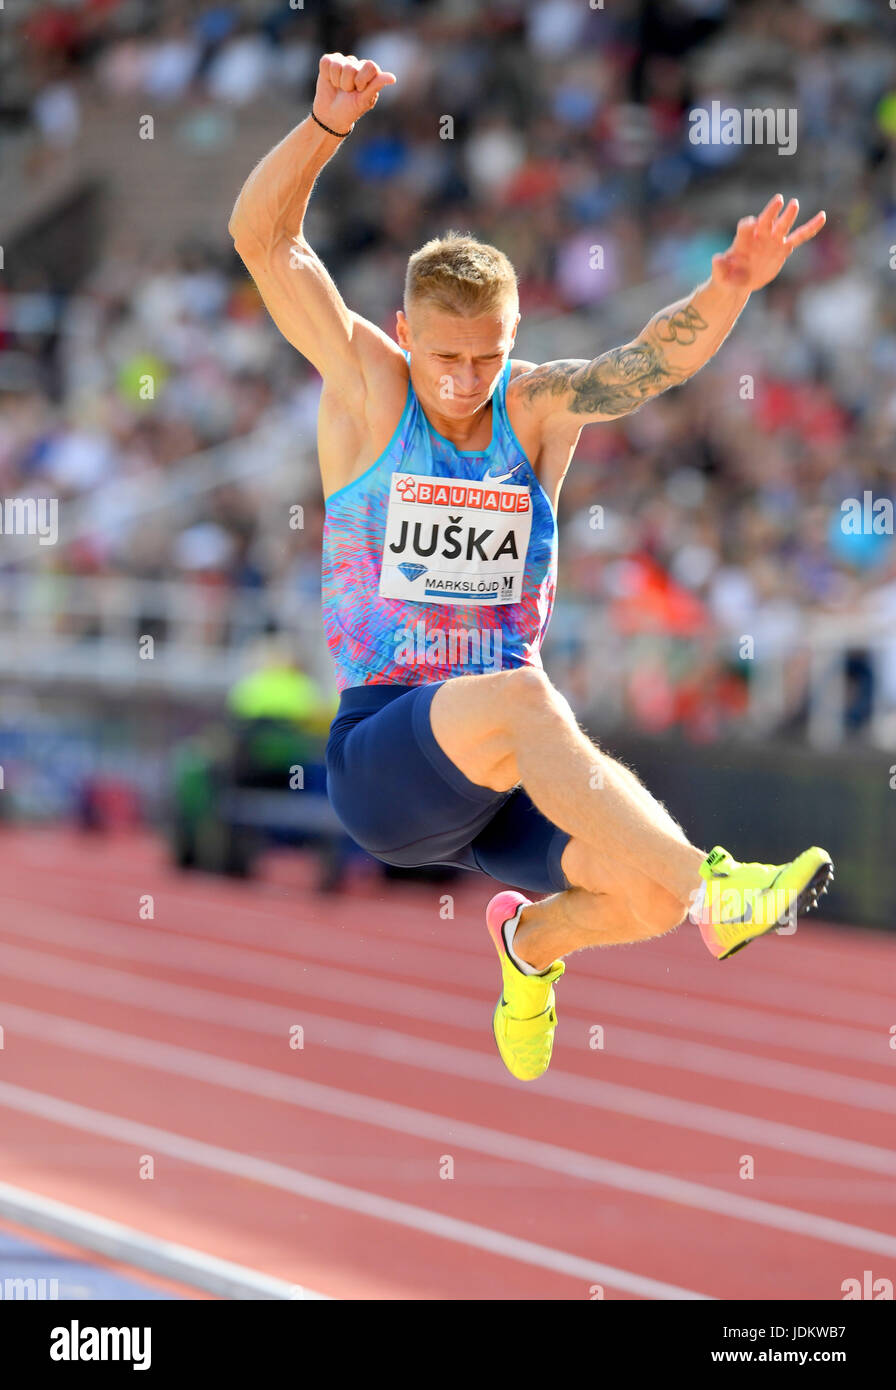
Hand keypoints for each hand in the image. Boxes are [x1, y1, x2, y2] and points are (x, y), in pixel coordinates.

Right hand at [313, 52, 396, 133]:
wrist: (330, 116)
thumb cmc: (350, 109)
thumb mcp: (364, 100)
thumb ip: (376, 85)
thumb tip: (393, 78)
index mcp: (370, 72)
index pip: (370, 66)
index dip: (362, 80)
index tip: (359, 90)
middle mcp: (358, 64)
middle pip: (351, 67)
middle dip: (347, 84)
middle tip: (347, 92)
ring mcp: (344, 62)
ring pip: (337, 65)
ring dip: (336, 81)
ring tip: (339, 88)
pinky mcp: (330, 61)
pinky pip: (326, 62)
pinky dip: (326, 75)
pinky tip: (330, 82)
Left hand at [711, 194, 825, 292]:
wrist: (739, 282)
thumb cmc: (727, 277)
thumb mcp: (720, 276)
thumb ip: (719, 267)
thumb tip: (717, 259)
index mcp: (742, 241)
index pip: (746, 227)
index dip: (748, 225)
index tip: (751, 224)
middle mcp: (759, 236)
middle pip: (765, 221)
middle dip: (771, 212)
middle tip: (778, 200)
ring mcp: (772, 241)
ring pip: (783, 226)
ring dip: (788, 216)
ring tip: (794, 204)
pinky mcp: (783, 248)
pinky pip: (799, 237)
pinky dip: (810, 228)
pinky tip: (822, 217)